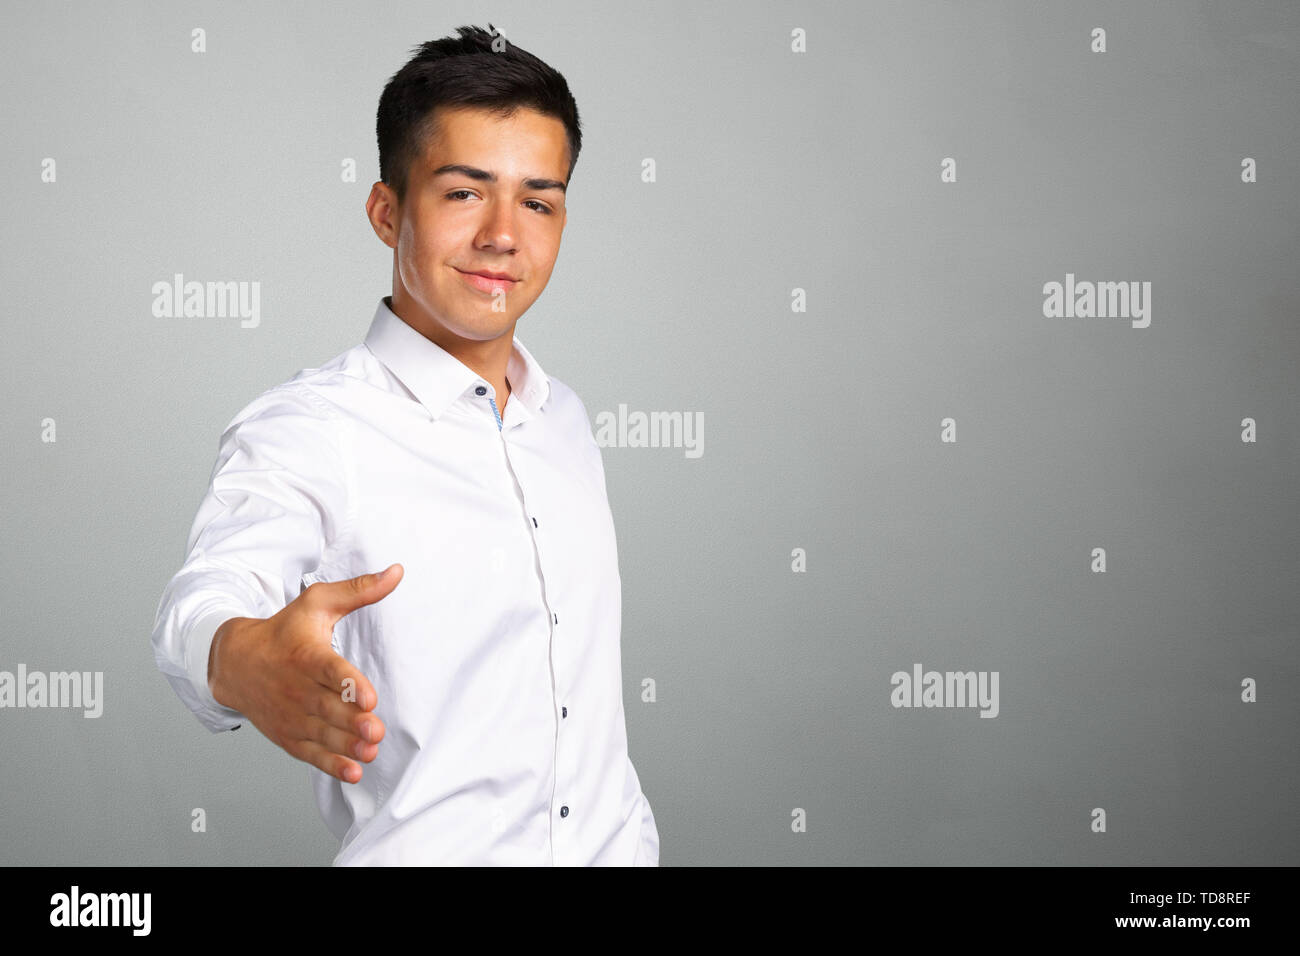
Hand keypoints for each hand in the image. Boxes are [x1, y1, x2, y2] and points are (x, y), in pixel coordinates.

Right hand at [208, 564, 403, 782]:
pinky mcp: (288, 735)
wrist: (235, 662)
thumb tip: (397, 572)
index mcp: (306, 655)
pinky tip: (353, 771)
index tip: (369, 698)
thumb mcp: (318, 603)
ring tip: (370, 750)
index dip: (349, 685)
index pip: (329, 671)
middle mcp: (297, 688)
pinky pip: (311, 753)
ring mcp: (291, 714)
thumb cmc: (284, 630)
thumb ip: (359, 590)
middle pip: (328, 707)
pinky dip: (331, 764)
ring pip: (322, 733)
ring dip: (347, 745)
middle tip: (375, 729)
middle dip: (352, 721)